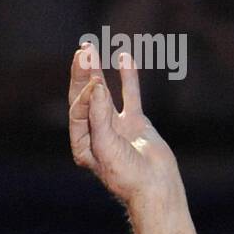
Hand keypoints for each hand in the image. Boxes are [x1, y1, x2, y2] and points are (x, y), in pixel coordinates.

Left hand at [67, 43, 178, 205]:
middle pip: (86, 98)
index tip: (95, 83)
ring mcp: (115, 126)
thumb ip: (100, 117)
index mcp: (83, 144)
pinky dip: (127, 77)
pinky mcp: (135, 122)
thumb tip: (96, 87)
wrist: (155, 185)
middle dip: (83, 74)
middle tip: (83, 50)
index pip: (78, 111)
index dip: (85, 94)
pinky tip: (125, 57)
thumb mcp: (107, 147)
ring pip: (104, 93)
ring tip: (91, 48)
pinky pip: (130, 95)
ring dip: (98, 71)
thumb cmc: (127, 174)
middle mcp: (96, 134)